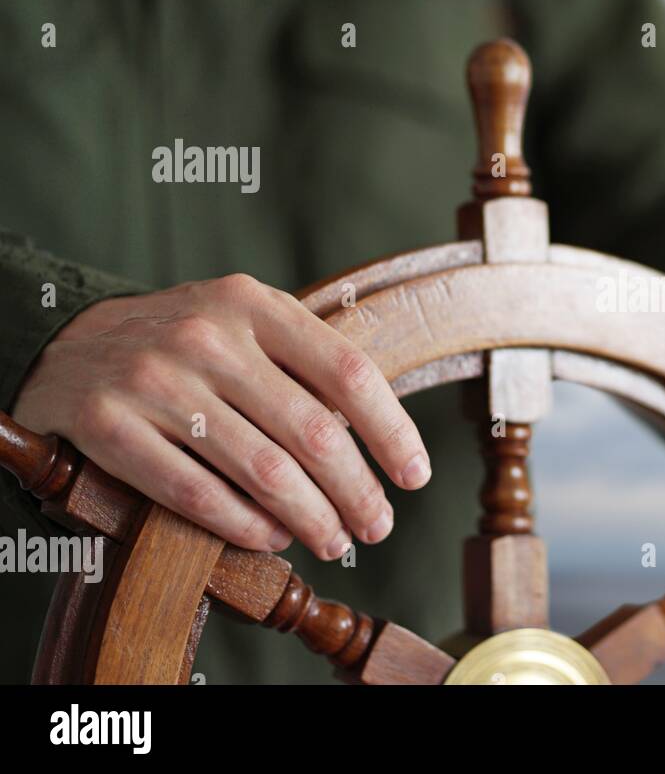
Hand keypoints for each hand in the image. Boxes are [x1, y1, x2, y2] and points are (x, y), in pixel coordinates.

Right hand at [11, 274, 430, 559]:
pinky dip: (245, 526)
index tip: (416, 476)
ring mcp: (154, 381)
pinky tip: (272, 538)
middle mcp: (207, 337)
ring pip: (263, 472)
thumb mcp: (246, 323)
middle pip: (313, 433)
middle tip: (377, 525)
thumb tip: (384, 438)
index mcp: (254, 304)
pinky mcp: (108, 426)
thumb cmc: (186, 344)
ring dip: (311, 519)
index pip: (349, 372)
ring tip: (335, 541)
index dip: (392, 432)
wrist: (68, 343)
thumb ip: (305, 363)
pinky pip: (196, 494)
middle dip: (358, 492)